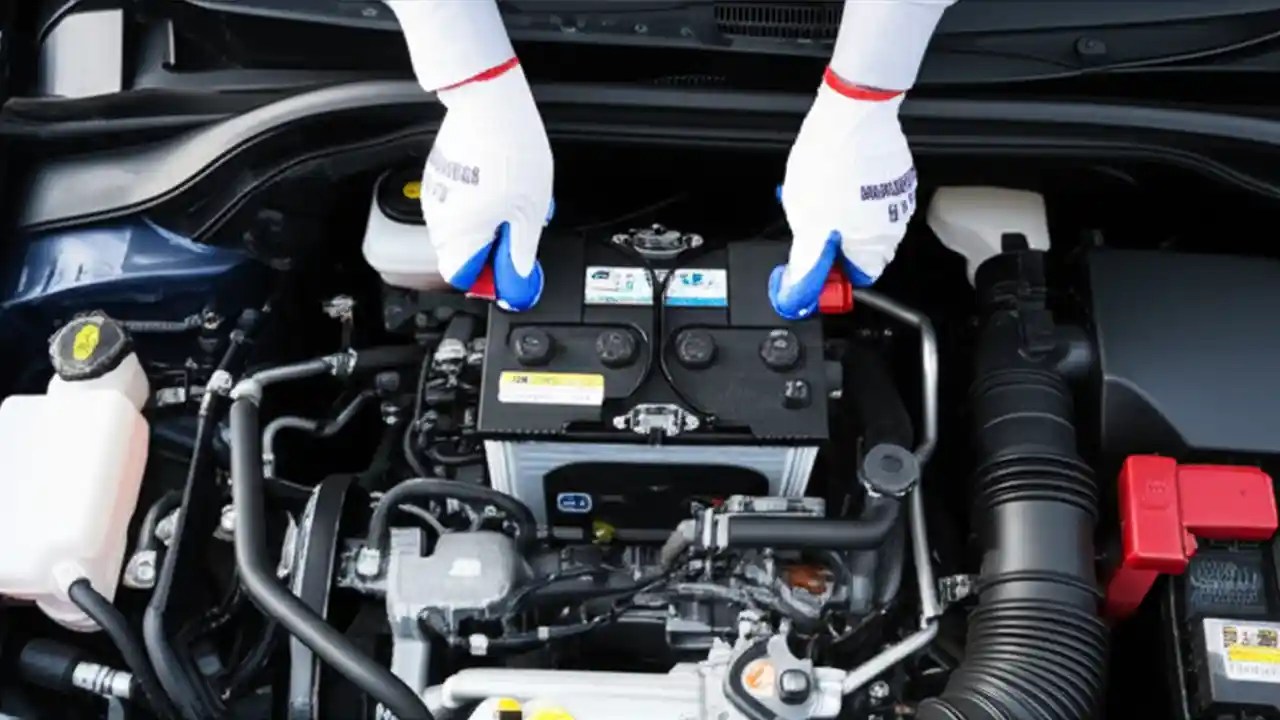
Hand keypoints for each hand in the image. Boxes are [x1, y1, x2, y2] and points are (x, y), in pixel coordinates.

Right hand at [421, 62, 553, 311]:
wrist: (490, 100)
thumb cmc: (510, 152)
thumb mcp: (528, 214)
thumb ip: (519, 255)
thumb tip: (517, 285)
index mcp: (457, 235)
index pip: (464, 277)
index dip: (492, 276)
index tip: (513, 265)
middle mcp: (438, 218)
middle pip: (465, 252)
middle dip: (496, 246)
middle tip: (523, 226)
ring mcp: (438, 193)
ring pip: (466, 226)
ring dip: (493, 222)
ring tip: (519, 199)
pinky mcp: (443, 173)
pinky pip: (463, 201)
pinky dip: (484, 200)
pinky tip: (506, 182)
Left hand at [769, 81, 916, 319]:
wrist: (852, 111)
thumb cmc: (831, 162)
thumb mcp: (804, 221)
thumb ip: (806, 260)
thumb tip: (801, 286)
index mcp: (874, 245)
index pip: (857, 279)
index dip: (832, 275)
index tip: (814, 265)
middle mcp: (893, 226)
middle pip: (861, 252)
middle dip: (833, 243)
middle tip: (810, 225)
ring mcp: (897, 197)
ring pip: (864, 222)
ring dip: (840, 217)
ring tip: (818, 196)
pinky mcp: (896, 173)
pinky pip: (870, 195)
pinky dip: (851, 193)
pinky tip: (833, 178)